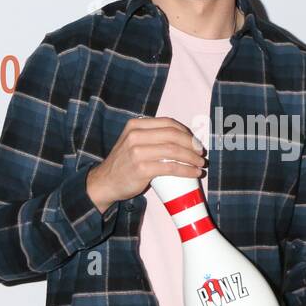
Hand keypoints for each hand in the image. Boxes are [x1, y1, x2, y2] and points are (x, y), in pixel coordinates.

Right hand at [85, 116, 205, 212]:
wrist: (105, 182)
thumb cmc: (123, 163)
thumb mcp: (132, 142)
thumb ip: (150, 136)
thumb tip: (181, 138)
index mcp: (135, 126)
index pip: (167, 123)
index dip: (185, 132)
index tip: (195, 141)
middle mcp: (135, 136)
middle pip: (173, 135)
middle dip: (192, 144)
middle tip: (201, 154)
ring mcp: (137, 152)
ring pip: (174, 151)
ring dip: (192, 158)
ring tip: (200, 164)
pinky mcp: (141, 169)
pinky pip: (170, 167)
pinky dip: (186, 170)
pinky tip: (194, 173)